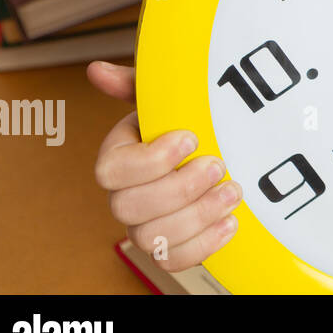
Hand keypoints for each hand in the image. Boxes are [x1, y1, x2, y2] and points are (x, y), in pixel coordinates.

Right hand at [88, 60, 241, 273]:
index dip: (151, 160)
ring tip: (233, 191)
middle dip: (180, 188)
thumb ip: (138, 86)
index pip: (111, 171)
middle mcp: (125, 197)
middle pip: (130, 208)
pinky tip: (230, 221)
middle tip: (217, 165)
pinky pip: (175, 261)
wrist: (218, 152)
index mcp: (119, 160)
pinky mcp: (171, 248)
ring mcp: (145, 226)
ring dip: (198, 215)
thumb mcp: (168, 101)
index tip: (191, 138)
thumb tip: (98, 70)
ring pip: (153, 238)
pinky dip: (204, 244)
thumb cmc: (188, 125)